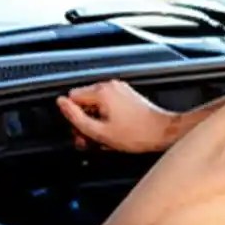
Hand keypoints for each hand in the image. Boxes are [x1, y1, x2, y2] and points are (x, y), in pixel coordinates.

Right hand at [56, 79, 179, 152]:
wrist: (164, 132)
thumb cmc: (137, 134)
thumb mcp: (99, 132)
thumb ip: (76, 118)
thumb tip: (61, 104)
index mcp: (101, 92)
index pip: (72, 98)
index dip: (73, 118)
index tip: (82, 132)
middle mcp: (110, 86)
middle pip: (83, 101)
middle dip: (85, 120)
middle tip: (92, 139)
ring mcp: (120, 89)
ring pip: (95, 103)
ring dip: (96, 120)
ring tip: (106, 137)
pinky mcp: (127, 95)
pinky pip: (108, 104)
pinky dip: (107, 117)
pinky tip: (114, 130)